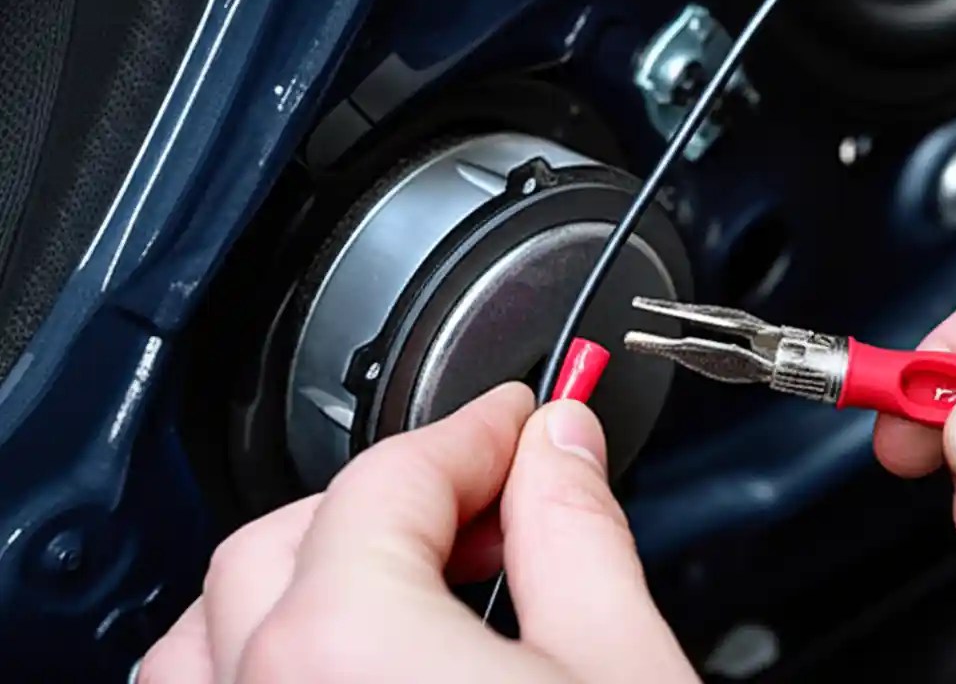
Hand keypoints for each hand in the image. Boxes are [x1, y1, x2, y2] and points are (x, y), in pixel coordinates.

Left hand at [137, 383, 696, 682]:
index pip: (399, 476)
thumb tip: (560, 443)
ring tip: (410, 576)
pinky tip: (338, 658)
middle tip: (495, 498)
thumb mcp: (622, 665)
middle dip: (395, 496)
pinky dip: (251, 654)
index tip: (527, 417)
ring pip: (214, 622)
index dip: (477, 430)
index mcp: (353, 646)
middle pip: (291, 534)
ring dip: (306, 571)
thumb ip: (579, 533)